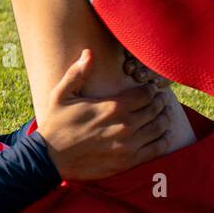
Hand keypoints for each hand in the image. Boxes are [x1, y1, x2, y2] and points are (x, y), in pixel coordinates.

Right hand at [38, 50, 172, 180]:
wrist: (49, 159)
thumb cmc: (55, 124)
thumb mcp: (61, 95)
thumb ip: (77, 73)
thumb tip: (89, 52)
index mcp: (112, 106)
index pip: (146, 93)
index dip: (151, 90)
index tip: (150, 90)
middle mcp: (124, 124)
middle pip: (155, 109)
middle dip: (159, 103)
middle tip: (159, 101)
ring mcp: (128, 144)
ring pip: (159, 127)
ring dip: (164, 119)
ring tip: (163, 115)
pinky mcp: (128, 161)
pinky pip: (156, 149)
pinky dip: (164, 140)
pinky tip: (163, 135)